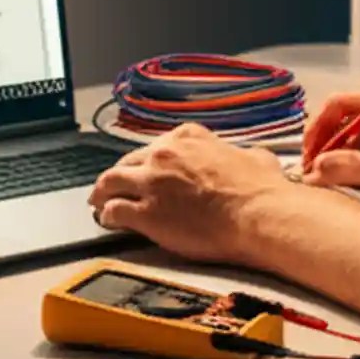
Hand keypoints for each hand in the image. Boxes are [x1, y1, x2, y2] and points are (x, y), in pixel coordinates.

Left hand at [88, 123, 293, 263]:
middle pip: (130, 161)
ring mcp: (151, 182)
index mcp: (188, 137)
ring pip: (111, 181)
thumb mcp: (256, 157)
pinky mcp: (145, 212)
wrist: (257, 214)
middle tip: (116, 186)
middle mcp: (163, 154)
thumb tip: (252, 158)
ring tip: (97, 201)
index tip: (149, 169)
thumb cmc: (262, 188)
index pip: (159, 146)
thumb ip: (242, 155)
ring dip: (102, 191)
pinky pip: (114, 210)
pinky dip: (107, 215)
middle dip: (123, 173)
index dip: (151, 160)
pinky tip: (106, 221)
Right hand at [301, 90, 359, 200]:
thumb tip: (316, 170)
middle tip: (312, 170)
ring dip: (339, 150)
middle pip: (343, 115)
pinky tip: (353, 174)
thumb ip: (354, 170)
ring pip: (355, 128)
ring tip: (329, 176)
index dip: (316, 132)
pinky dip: (356, 154)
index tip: (308, 158)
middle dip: (324, 143)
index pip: (337, 106)